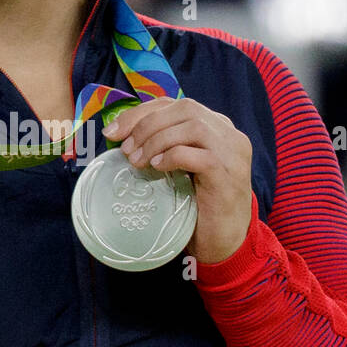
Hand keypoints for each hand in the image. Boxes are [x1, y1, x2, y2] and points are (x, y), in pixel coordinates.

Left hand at [102, 97, 253, 263]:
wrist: (225, 242)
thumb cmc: (198, 206)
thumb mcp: (180, 169)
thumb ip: (164, 147)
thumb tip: (122, 137)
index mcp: (218, 127)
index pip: (177, 104)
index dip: (142, 113)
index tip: (114, 131)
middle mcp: (229, 134)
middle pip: (185, 108)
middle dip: (146, 124)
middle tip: (125, 149)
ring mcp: (232, 153)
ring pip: (192, 127)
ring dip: (157, 141)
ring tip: (137, 162)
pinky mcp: (228, 175)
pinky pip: (198, 155)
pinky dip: (172, 156)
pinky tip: (157, 168)